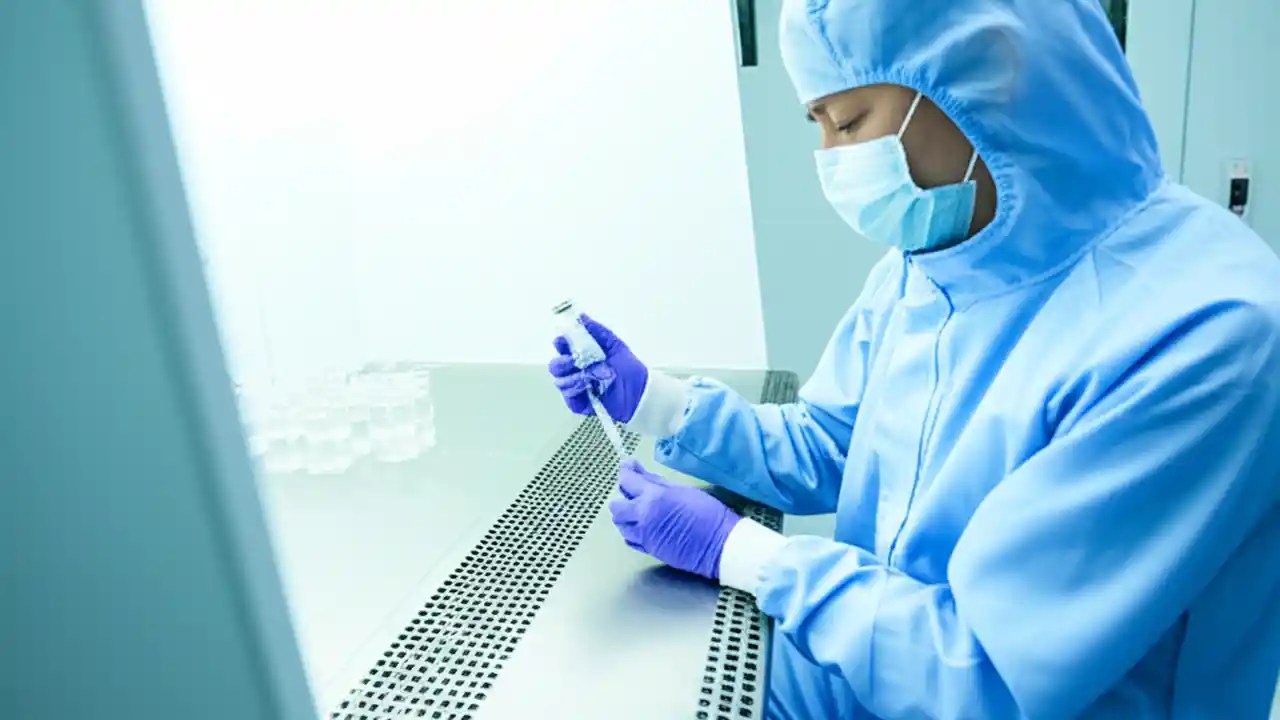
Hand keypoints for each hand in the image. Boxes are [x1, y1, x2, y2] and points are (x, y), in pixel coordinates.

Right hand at [548, 315, 647, 422]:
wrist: (640, 391)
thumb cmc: (630, 369)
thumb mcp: (614, 345)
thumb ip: (597, 331)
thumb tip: (581, 316)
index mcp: (583, 355)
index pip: (563, 347)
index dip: (560, 343)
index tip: (563, 340)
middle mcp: (577, 371)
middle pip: (556, 365)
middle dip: (561, 361)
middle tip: (574, 360)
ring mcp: (577, 387)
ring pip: (559, 381)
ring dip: (571, 376)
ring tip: (587, 375)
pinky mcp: (579, 403)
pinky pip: (569, 396)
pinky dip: (576, 390)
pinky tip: (587, 386)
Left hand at [608, 460, 740, 578]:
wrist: (720, 544)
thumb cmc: (708, 512)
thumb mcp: (683, 490)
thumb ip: (659, 482)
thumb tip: (642, 475)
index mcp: (653, 498)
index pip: (627, 481)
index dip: (625, 470)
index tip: (628, 466)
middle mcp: (643, 517)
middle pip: (616, 506)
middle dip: (621, 496)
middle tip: (632, 492)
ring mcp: (644, 536)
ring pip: (620, 525)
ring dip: (625, 515)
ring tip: (637, 510)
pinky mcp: (649, 550)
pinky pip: (630, 540)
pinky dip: (631, 531)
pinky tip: (642, 526)